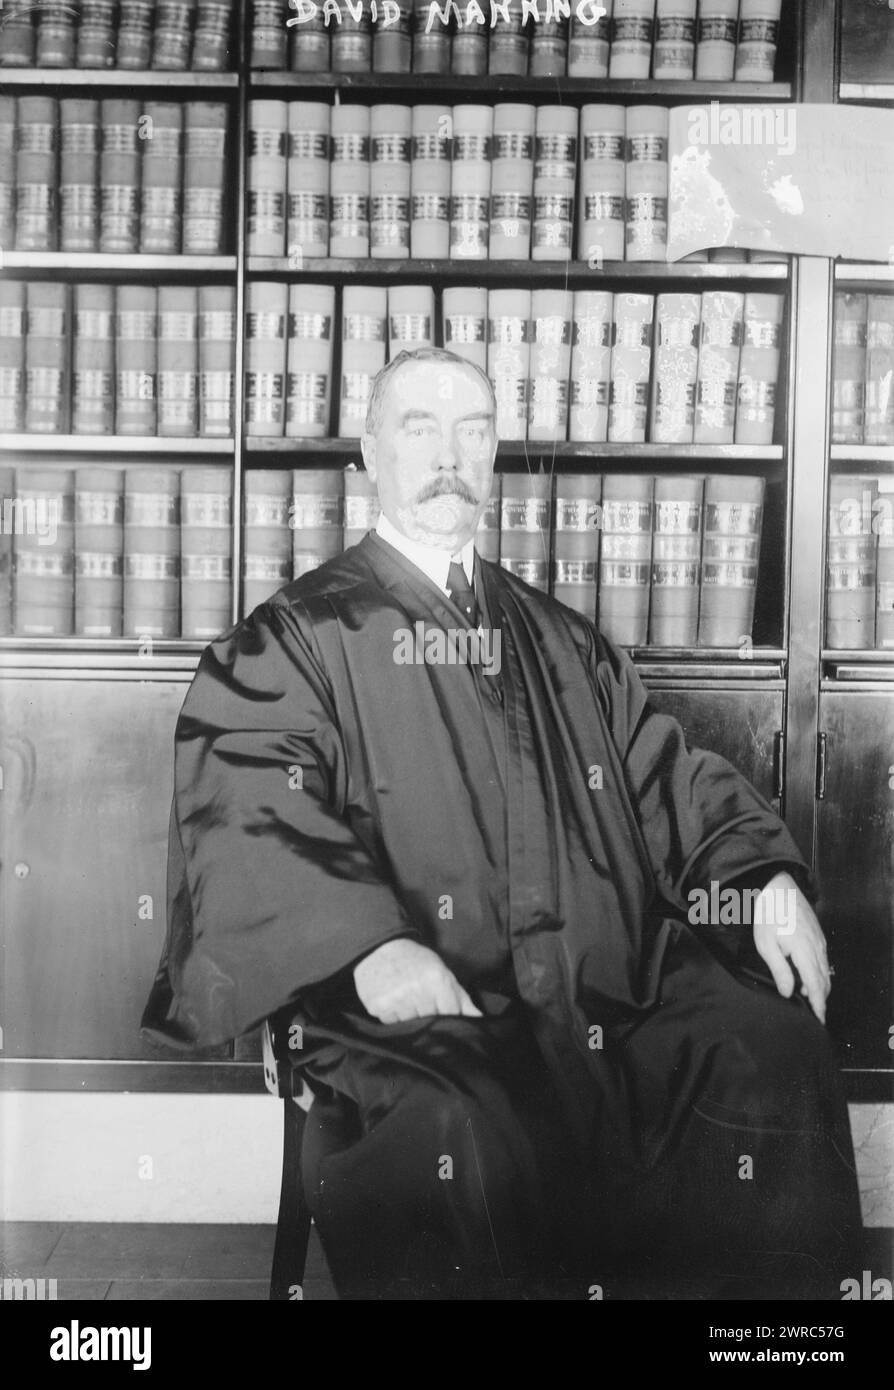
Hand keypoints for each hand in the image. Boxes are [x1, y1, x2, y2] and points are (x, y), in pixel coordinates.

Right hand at [353, 938, 482, 1023]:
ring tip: (406, 1000)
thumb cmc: (416, 961)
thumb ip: (462, 999)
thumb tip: (480, 1019)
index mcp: (437, 980)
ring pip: (410, 1026)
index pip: (451, 1015)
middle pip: (431, 1023)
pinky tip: (393, 1001)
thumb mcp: (442, 973)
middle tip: (421, 1002)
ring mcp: (396, 1000)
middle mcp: (416, 990)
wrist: (379, 948)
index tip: (441, 1010)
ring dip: (410, 1018)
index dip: (447, 1016)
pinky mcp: (378, 1006)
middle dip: (428, 1018)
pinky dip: (394, 1017)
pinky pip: (391, 1024)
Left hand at [752, 872, 831, 1023]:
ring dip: (820, 986)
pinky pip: (824, 959)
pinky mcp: (819, 935)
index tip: (819, 1019)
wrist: (778, 887)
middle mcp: (817, 947)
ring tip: (811, 999)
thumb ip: (779, 970)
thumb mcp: (766, 944)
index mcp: (804, 951)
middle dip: (821, 999)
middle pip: (824, 980)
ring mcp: (820, 940)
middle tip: (816, 1014)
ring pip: (826, 970)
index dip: (818, 1003)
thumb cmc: (768, 915)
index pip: (816, 984)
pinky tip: (809, 976)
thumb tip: (789, 993)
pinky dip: (820, 972)